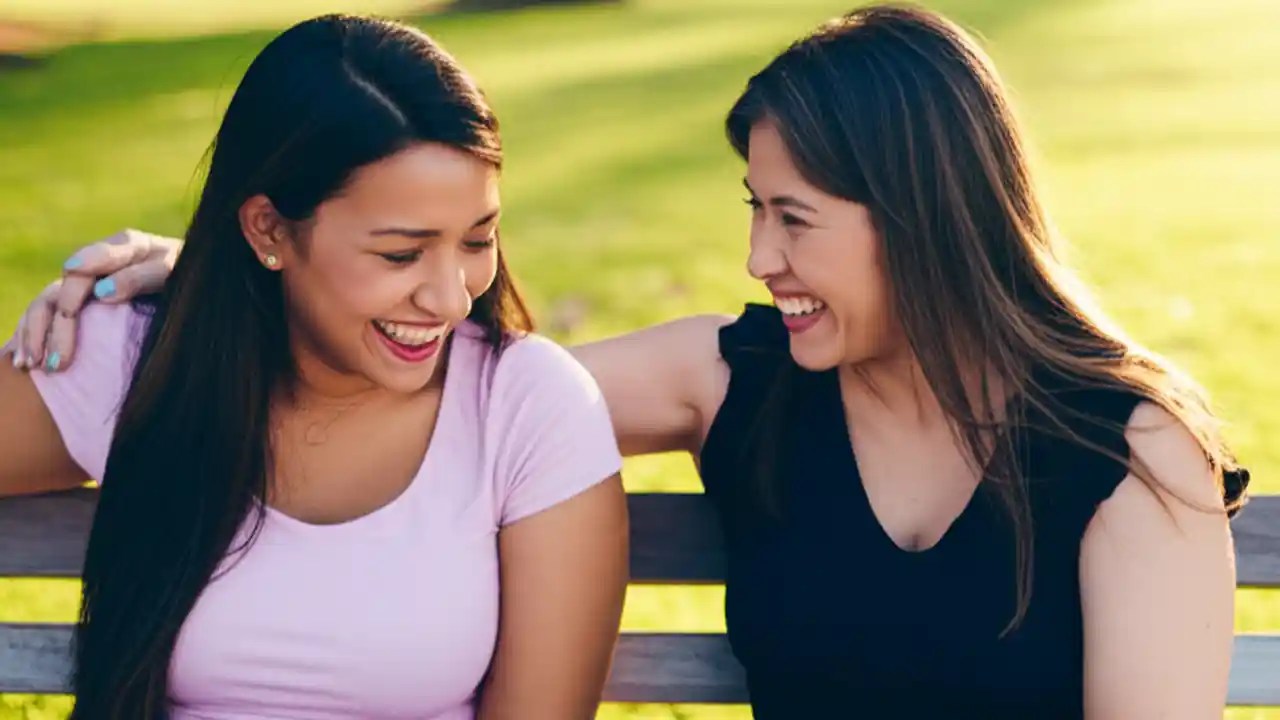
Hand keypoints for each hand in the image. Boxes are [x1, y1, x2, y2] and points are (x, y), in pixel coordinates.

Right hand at [3, 228, 179, 371]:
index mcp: (127, 246)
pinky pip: (47, 314)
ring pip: (48, 300)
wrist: (188, 280)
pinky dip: (34, 335)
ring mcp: (85, 280)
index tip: (72, 300)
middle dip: (60, 322)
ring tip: (34, 364)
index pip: (98, 257)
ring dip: (36, 332)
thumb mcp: (172, 272)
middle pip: (68, 286)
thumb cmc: (185, 275)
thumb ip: (140, 278)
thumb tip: (102, 292)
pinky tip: (27, 360)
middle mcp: (98, 260)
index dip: (83, 273)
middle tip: (57, 359)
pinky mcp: (79, 299)